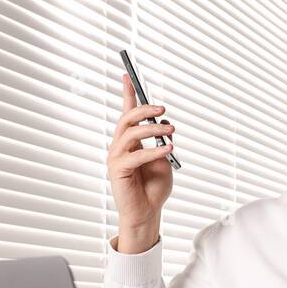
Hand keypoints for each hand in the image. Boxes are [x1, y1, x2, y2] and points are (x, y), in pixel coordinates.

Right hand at [108, 74, 175, 252]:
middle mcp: (120, 146)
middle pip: (127, 119)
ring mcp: (117, 157)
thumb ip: (162, 144)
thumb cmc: (154, 187)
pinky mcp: (118, 169)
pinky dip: (154, 150)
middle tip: (162, 109)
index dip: (127, 94)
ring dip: (151, 128)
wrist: (148, 212)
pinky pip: (136, 155)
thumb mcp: (164, 162)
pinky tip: (168, 149)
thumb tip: (164, 127)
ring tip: (170, 129)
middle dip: (144, 109)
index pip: (127, 113)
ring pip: (130, 133)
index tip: (129, 75)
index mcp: (131, 142)